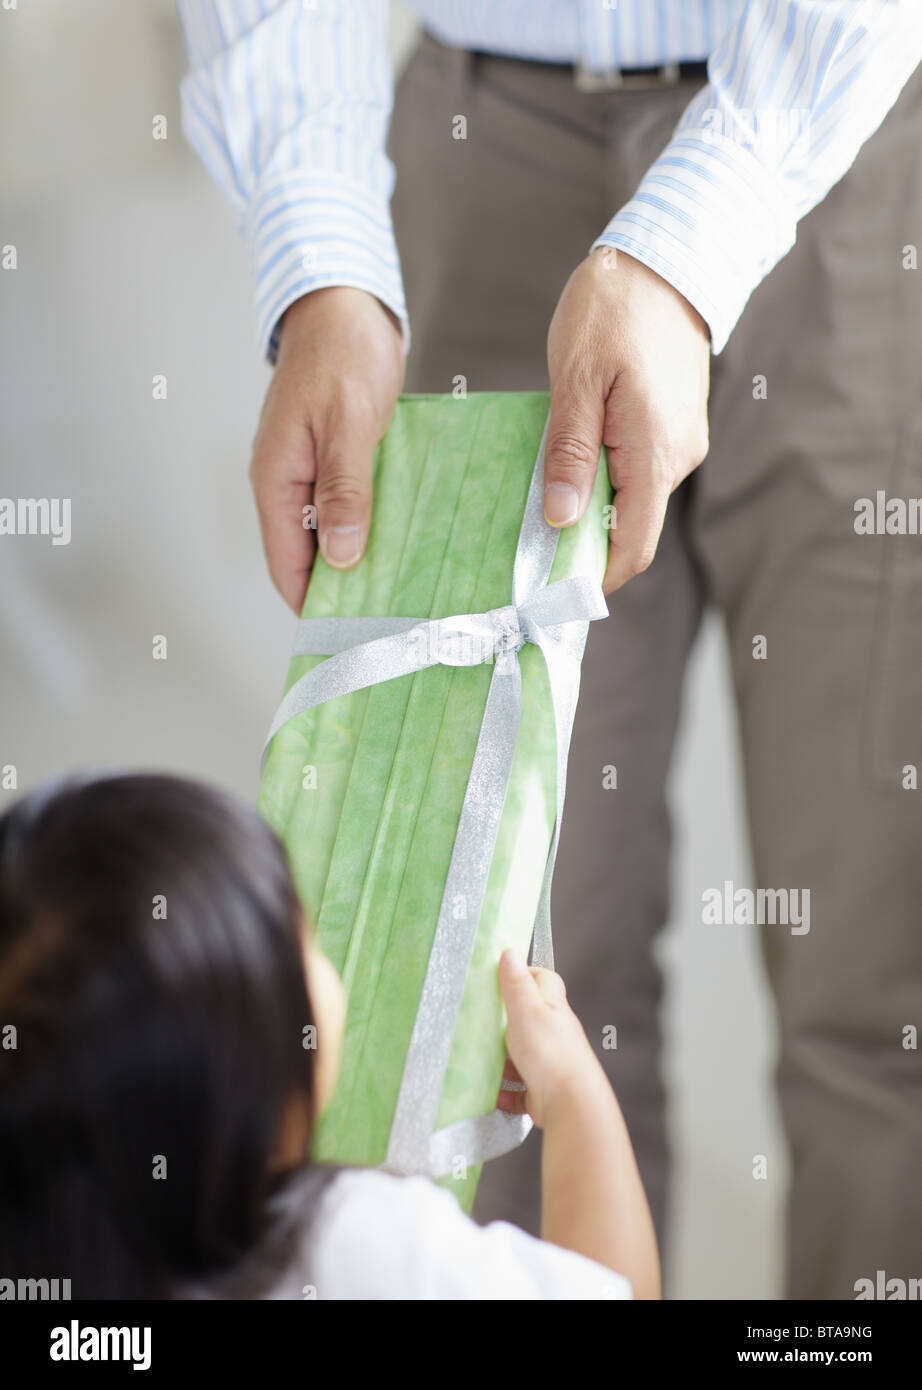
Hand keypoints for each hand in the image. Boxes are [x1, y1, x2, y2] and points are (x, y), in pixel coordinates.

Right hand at [250, 287, 404, 612]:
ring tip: (399, 592)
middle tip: (384, 622)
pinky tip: (402, 543)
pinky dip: (368, 527)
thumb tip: (341, 556)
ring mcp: (308, 471)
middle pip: (305, 556)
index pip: (285, 562)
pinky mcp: (334, 460)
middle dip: (338, 590)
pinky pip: (346, 507)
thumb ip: (343, 489)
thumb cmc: (342, 354)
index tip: (345, 636)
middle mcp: (285, 481)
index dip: (311, 603)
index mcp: (275, 477)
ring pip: (328, 533)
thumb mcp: (348, 425)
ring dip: (357, 560)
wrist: (343, 303)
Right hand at [497, 949, 608, 1127]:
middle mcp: (554, 1034)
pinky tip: (492, 1092)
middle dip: (505, 1022)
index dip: (524, 975)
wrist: (569, 1104)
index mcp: (552, 1009)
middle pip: (529, 1019)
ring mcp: (549, 1063)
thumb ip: (516, 982)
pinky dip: (504, 1092)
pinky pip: (519, 1090)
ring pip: (521, 1056)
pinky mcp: (541, 1091)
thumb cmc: (550, 1053)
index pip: (544, 981)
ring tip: (480, 1058)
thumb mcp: (526, 1009)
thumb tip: (510, 951)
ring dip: (501, 1060)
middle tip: (481, 1022)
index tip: (499, 978)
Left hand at [544, 248, 709, 593]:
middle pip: (632, 527)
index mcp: (655, 453)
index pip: (634, 545)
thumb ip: (569, 451)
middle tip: (527, 545)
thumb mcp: (577, 378)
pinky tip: (569, 460)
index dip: (595, 576)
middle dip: (584, 542)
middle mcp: (678, 457)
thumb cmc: (614, 308)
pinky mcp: (674, 426)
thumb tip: (560, 518)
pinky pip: (638, 470)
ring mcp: (681, 442)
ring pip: (633, 498)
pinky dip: (604, 477)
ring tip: (541, 496)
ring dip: (592, 505)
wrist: (666, 258)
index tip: (551, 588)